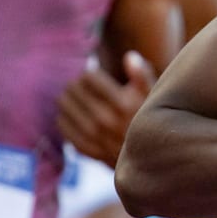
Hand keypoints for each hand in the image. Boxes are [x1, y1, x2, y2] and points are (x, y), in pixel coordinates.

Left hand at [58, 51, 155, 168]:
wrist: (150, 161)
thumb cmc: (151, 121)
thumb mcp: (153, 96)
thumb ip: (142, 74)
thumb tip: (129, 56)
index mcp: (122, 103)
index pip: (89, 76)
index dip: (91, 72)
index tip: (97, 76)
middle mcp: (106, 120)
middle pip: (74, 88)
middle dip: (79, 83)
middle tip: (86, 86)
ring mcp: (94, 136)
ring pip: (64, 104)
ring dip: (69, 97)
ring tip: (79, 98)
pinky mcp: (87, 149)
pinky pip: (63, 125)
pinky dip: (65, 117)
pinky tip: (75, 115)